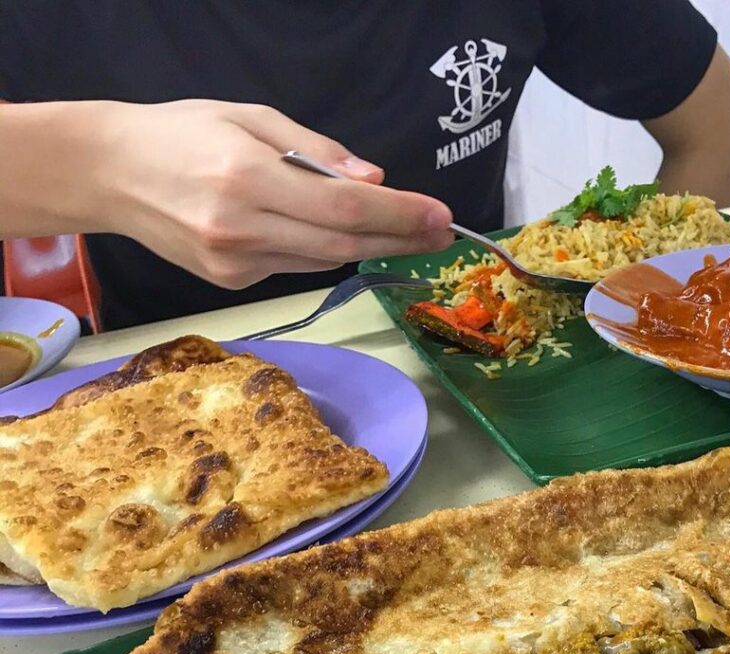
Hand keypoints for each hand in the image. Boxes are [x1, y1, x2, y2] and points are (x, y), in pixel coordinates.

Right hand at [90, 99, 452, 287]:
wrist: (110, 174)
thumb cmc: (182, 133)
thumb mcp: (250, 117)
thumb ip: (317, 151)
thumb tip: (375, 179)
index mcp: (247, 178)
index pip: (343, 206)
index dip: (398, 215)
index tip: (440, 217)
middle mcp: (242, 229)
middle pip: (343, 242)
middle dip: (399, 238)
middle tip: (440, 233)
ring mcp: (235, 264)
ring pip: (323, 259)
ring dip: (365, 243)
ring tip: (398, 227)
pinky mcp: (230, 282)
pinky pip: (295, 266)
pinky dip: (319, 247)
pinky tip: (317, 228)